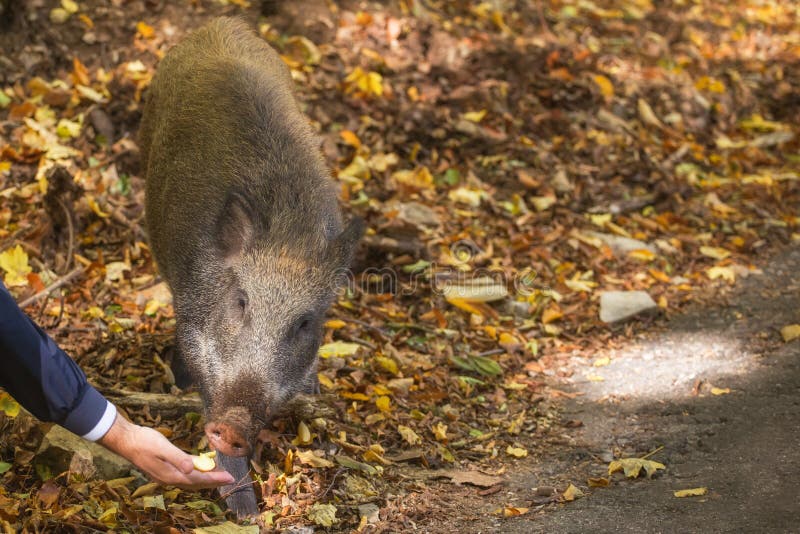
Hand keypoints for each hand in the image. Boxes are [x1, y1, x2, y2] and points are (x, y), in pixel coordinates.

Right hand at [99, 412, 234, 488]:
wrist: (126, 440)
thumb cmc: (144, 442)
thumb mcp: (162, 448)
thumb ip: (178, 458)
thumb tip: (192, 468)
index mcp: (171, 474)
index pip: (198, 479)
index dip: (215, 479)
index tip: (229, 478)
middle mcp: (169, 478)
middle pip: (196, 483)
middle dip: (213, 481)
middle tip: (229, 478)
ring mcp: (165, 474)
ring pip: (190, 480)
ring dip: (205, 478)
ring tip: (218, 474)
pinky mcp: (163, 469)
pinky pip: (184, 474)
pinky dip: (195, 472)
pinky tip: (200, 466)